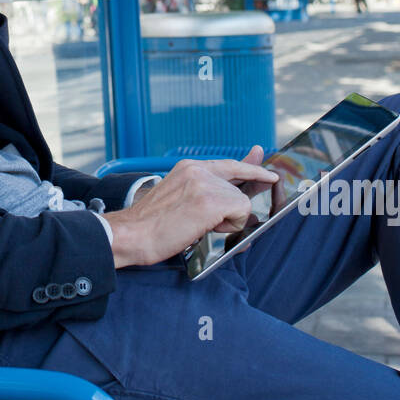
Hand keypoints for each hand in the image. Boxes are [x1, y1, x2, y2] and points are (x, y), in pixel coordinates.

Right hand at [104, 149, 279, 269]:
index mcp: (189, 168)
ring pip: (241, 202)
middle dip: (236, 205)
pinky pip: (241, 213)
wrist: (130, 234)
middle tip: (216, 216)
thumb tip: (238, 200)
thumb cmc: (151, 225)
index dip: (252, 168)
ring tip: (199, 227)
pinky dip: (230, 226)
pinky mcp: (210, 201)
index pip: (230, 164)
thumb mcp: (179, 198)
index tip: (268, 172)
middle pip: (240, 185)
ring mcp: (205, 184)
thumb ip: (208, 194)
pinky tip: (205, 229)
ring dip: (227, 220)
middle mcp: (199, 170)